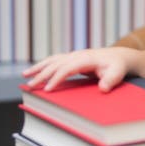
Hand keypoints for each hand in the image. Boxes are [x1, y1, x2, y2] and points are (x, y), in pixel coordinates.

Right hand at [22, 47, 137, 91]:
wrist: (119, 57)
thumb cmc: (118, 66)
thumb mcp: (118, 73)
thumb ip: (111, 81)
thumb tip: (102, 89)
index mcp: (87, 58)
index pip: (68, 68)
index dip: (57, 78)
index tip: (48, 89)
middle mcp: (78, 55)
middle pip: (56, 64)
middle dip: (42, 75)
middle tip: (30, 86)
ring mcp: (74, 56)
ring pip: (52, 60)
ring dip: (38, 68)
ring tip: (25, 76)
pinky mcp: (72, 59)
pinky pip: (54, 61)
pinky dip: (43, 66)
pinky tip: (34, 72)